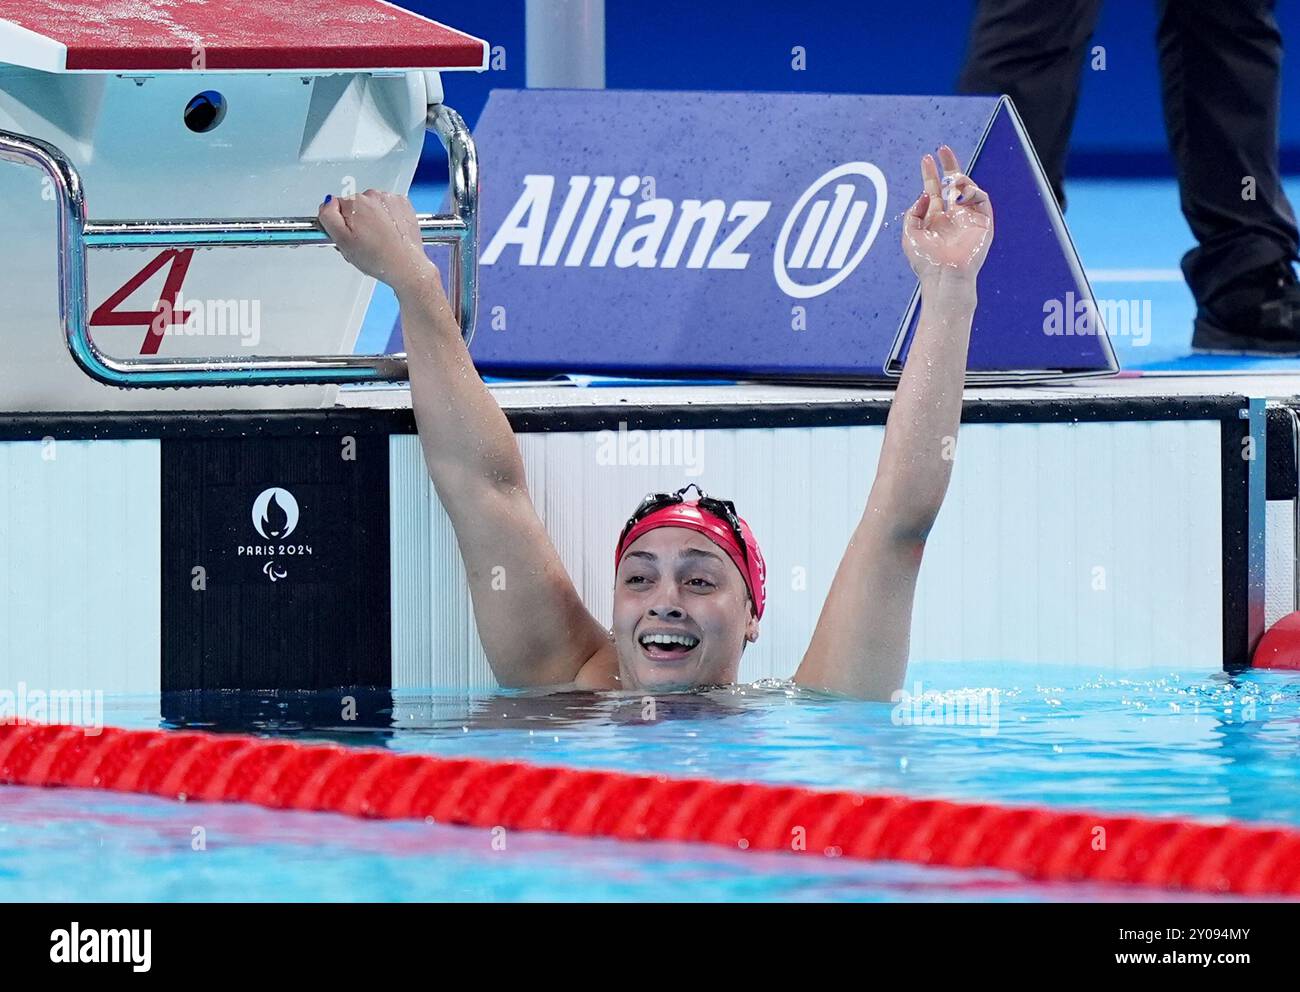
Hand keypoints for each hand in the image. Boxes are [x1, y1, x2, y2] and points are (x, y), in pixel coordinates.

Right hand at [318, 190, 441, 297]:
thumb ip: (328, 217)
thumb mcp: (342, 241)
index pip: (336, 207)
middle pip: (355, 205)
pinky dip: (388, 218)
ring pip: (372, 206)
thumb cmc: (378, 258)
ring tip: (378, 239)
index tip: (349, 235)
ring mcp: (390, 199)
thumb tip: (327, 202)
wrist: (407, 266)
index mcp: (355, 202)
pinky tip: (389, 233)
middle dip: (356, 221)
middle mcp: (373, 196)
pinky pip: (388, 207)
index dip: (340, 224)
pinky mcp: (403, 204)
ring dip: (373, 219)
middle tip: (364, 241)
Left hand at [900, 145, 992, 287]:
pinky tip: (960, 193)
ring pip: (967, 189)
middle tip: (943, 149)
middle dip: (949, 165)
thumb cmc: (926, 262)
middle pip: (953, 184)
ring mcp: (968, 218)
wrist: (944, 277)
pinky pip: (981, 199)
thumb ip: (913, 212)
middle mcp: (952, 216)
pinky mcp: (982, 223)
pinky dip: (972, 191)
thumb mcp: (910, 234)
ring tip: (951, 181)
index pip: (934, 190)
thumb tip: (925, 194)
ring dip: (959, 180)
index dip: (930, 174)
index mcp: (935, 218)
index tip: (926, 159)